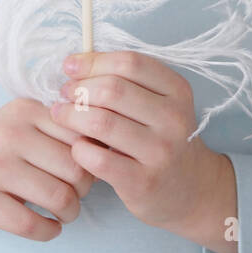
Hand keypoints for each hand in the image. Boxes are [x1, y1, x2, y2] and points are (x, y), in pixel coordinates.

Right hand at [0, 99, 93, 242]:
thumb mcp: (19, 124)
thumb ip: (58, 129)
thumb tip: (110, 148)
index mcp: (25, 110)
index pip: (83, 134)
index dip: (93, 156)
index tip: (86, 168)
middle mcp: (10, 134)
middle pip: (77, 168)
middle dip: (85, 189)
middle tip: (76, 195)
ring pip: (60, 198)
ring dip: (70, 213)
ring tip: (64, 213)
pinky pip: (34, 225)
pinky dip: (49, 232)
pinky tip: (47, 227)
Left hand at [50, 51, 237, 252]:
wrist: (191, 191)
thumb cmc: (162, 140)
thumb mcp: (158, 104)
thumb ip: (125, 82)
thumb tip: (74, 65)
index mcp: (177, 91)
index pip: (130, 63)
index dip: (93, 62)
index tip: (70, 67)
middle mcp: (174, 119)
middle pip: (113, 90)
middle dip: (79, 88)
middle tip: (64, 94)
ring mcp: (160, 152)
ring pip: (102, 122)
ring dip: (71, 115)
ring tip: (60, 114)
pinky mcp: (144, 182)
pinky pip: (98, 159)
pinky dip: (79, 149)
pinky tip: (77, 147)